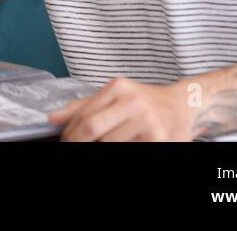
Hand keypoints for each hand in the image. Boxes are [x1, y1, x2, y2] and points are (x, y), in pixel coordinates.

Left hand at [48, 78, 193, 140]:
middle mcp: (132, 101)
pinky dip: (120, 149)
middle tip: (73, 147)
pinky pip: (128, 148)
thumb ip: (84, 106)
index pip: (84, 115)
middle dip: (79, 142)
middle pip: (93, 129)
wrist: (183, 104)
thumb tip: (53, 119)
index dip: (71, 133)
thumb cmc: (145, 101)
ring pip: (109, 143)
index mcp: (118, 87)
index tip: (65, 141)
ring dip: (98, 147)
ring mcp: (146, 120)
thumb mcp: (115, 96)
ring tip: (97, 144)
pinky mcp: (158, 138)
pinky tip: (120, 145)